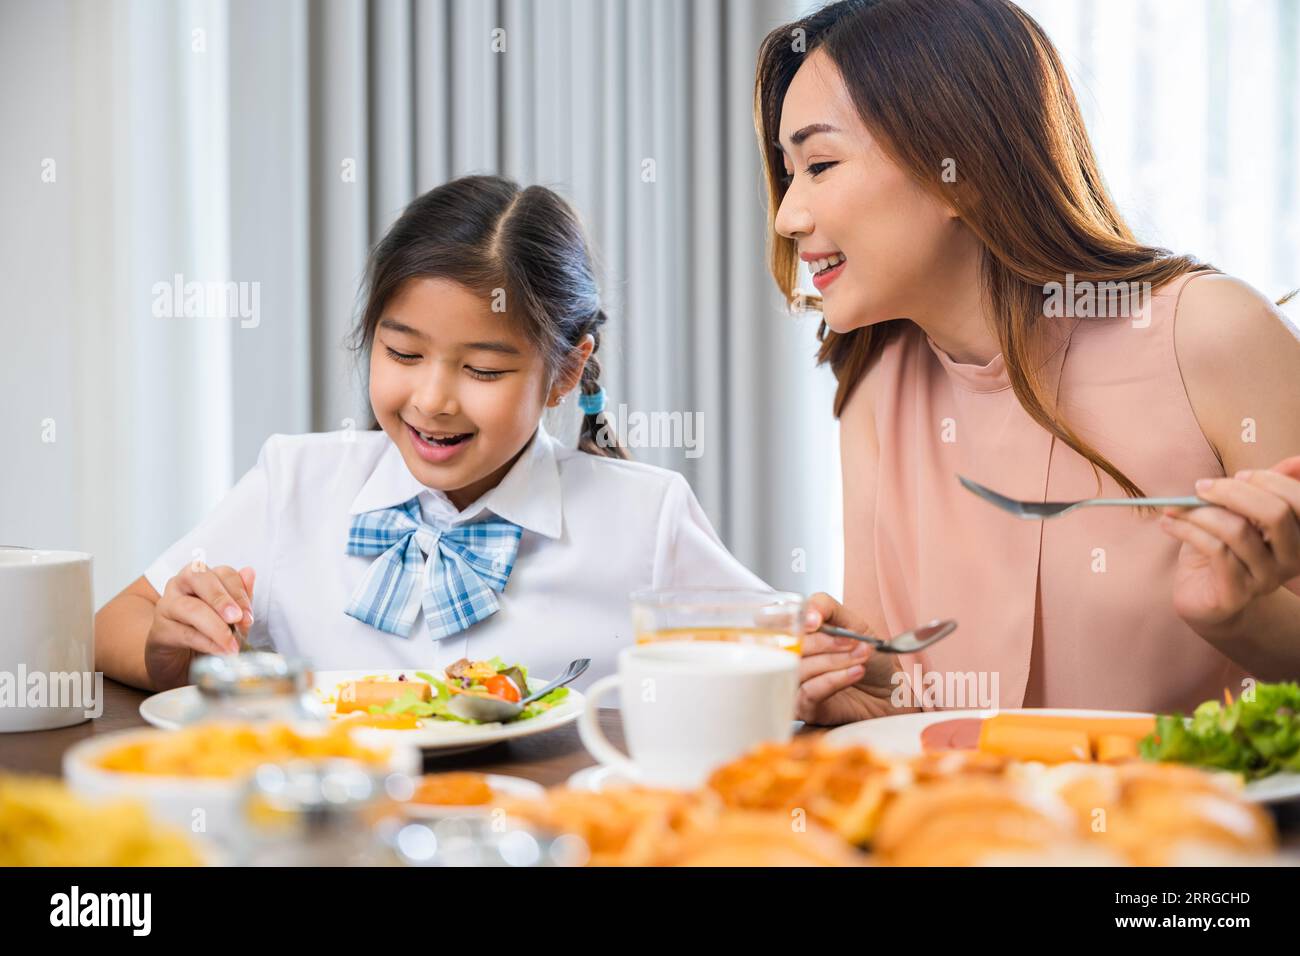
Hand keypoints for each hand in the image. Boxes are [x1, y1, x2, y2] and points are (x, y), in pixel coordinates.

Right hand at [145, 563, 254, 689]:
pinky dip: (206, 643)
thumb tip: (249, 573)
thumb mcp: (229, 614)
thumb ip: (239, 595)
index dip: (239, 592)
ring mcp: (167, 605)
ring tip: (231, 642)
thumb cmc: (205, 628)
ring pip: (190, 607)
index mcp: (202, 576)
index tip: (249, 615)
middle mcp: (181, 585)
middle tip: (237, 619)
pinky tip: (220, 650)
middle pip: (199, 578)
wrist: (177, 655)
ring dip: (215, 626)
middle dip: (222, 599)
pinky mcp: (160, 630)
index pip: (222, 573)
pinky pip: (184, 633)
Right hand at [795, 592, 908, 725]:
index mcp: (797, 635)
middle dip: (824, 643)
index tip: (816, 622)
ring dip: (835, 661)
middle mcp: (791, 659)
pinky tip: (855, 673)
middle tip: (852, 642)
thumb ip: (826, 608)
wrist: (890, 690)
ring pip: (800, 669)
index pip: (779, 623)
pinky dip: (834, 680)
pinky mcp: (804, 707)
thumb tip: (808, 613)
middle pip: (791, 647)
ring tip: (860, 659)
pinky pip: (809, 692)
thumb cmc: (869, 658)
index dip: (794, 622)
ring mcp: (795, 684)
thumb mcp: (852, 622)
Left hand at [1162, 456, 1299, 637]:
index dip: (1269, 480)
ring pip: (1237, 531)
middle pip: (1274, 514)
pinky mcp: (1237, 593)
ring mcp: (1267, 579)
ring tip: (1174, 508)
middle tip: (1201, 487)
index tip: (1237, 474)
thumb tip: (1296, 461)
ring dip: (1200, 512)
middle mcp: (1292, 559)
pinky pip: (1214, 551)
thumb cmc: (1222, 547)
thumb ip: (1265, 488)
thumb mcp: (1241, 513)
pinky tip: (1169, 524)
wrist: (1203, 595)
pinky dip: (1186, 530)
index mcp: (1299, 534)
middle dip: (1233, 492)